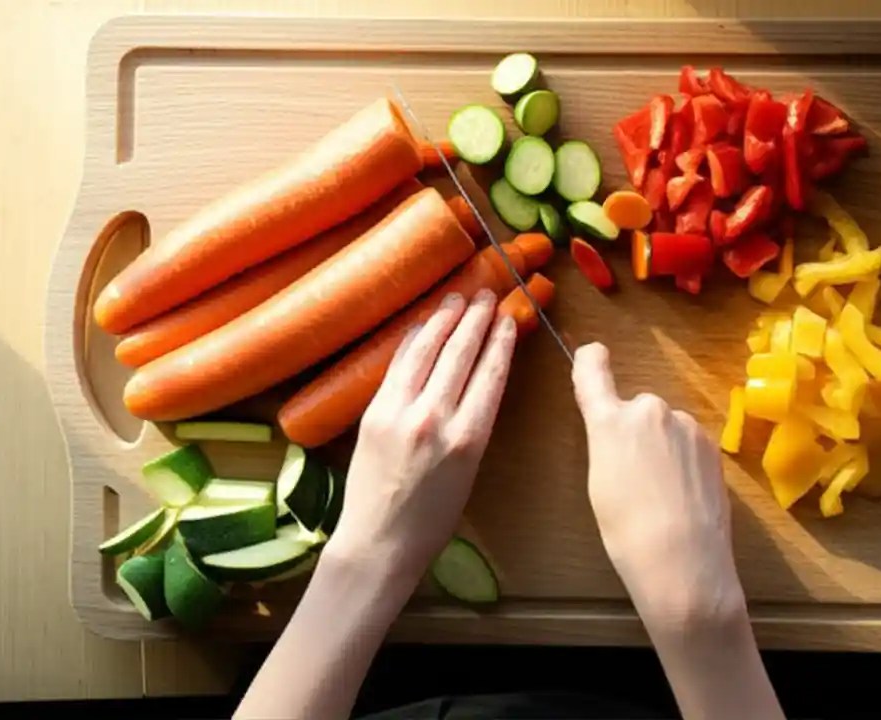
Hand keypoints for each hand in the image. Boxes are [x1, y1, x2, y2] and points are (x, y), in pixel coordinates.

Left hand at [328, 289, 516, 583]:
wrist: (379, 543)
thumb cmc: (432, 520)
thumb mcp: (469, 473)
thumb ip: (473, 427)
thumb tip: (477, 384)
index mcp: (468, 439)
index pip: (490, 374)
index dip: (500, 340)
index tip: (507, 316)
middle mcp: (435, 419)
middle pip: (459, 354)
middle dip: (475, 320)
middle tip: (485, 293)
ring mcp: (399, 412)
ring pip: (426, 352)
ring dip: (443, 319)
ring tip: (456, 297)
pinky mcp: (373, 413)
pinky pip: (396, 366)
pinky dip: (412, 342)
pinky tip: (421, 326)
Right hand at [572, 343, 745, 631]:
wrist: (683, 560)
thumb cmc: (626, 531)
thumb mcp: (600, 483)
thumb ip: (607, 442)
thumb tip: (618, 433)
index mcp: (610, 420)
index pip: (593, 369)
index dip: (590, 360)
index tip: (593, 357)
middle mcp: (649, 410)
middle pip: (637, 409)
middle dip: (635, 432)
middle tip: (633, 476)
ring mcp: (686, 425)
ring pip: (667, 427)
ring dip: (663, 447)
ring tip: (663, 495)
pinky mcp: (712, 444)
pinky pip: (689, 443)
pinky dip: (685, 461)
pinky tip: (685, 496)